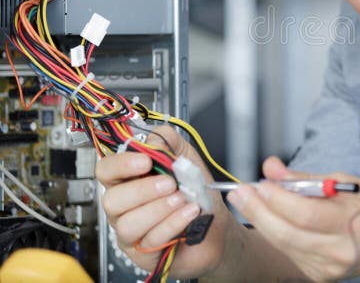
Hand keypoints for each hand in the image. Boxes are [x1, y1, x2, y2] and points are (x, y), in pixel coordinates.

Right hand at [95, 125, 236, 278]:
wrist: (216, 224)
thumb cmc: (197, 193)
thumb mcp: (187, 158)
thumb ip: (168, 142)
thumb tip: (151, 143)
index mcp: (130, 180)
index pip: (106, 170)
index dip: (121, 165)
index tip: (145, 161)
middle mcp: (125, 207)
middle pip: (112, 199)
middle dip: (143, 190)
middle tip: (170, 184)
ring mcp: (132, 231)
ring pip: (127, 224)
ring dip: (159, 209)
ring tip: (182, 199)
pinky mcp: (143, 253)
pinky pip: (149, 240)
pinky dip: (173, 223)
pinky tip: (189, 213)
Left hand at [227, 158, 359, 281]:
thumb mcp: (344, 181)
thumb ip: (304, 177)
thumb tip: (271, 167)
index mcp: (353, 222)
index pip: (305, 213)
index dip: (277, 199)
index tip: (258, 183)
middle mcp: (341, 250)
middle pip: (288, 234)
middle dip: (258, 211)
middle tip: (239, 193)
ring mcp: (331, 268)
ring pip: (284, 245)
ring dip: (262, 221)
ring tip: (247, 201)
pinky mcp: (322, 277)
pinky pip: (290, 253)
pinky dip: (276, 234)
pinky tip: (270, 218)